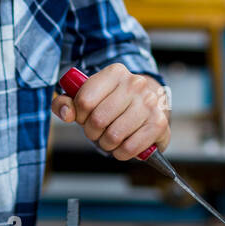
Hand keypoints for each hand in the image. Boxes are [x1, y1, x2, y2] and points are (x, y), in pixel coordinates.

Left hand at [51, 63, 170, 159]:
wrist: (148, 107)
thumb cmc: (112, 103)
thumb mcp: (87, 97)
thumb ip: (66, 103)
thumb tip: (65, 113)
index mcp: (115, 72)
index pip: (84, 100)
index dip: (79, 115)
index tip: (84, 116)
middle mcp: (135, 83)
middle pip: (98, 120)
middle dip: (92, 132)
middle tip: (97, 131)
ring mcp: (149, 103)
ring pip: (113, 136)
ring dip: (106, 144)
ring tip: (110, 138)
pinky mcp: (158, 123)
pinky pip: (130, 148)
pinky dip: (121, 153)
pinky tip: (123, 145)